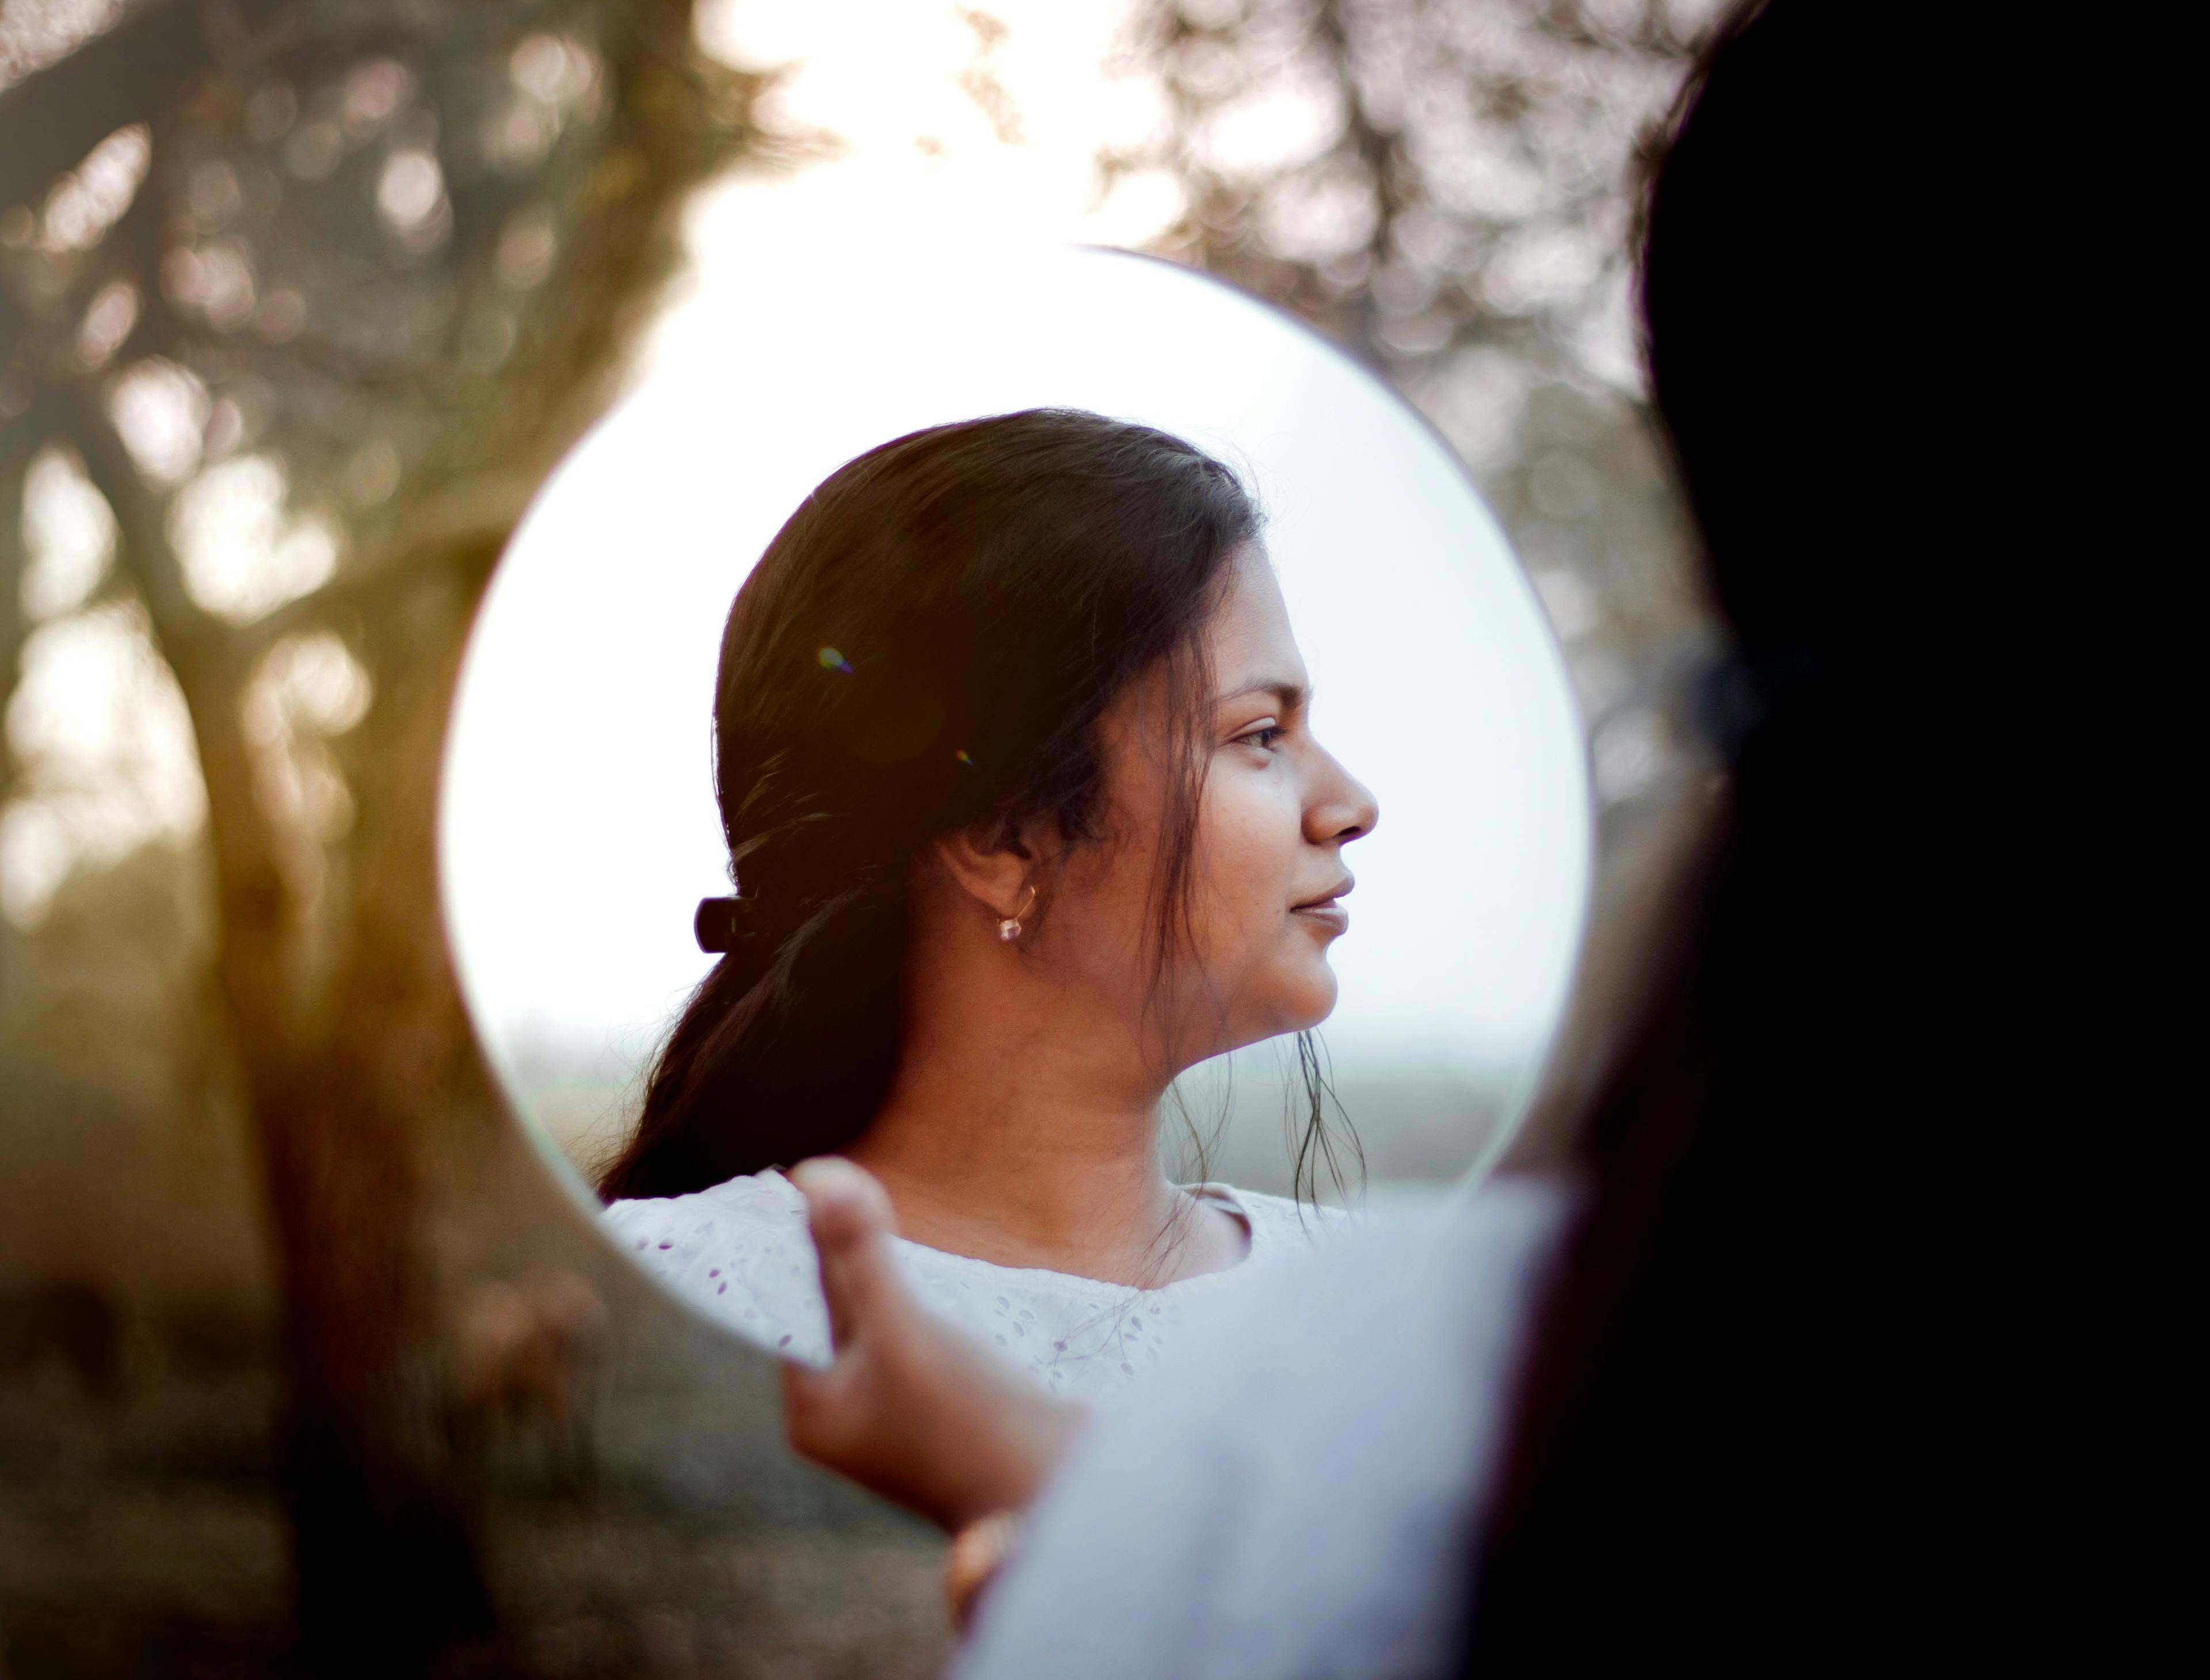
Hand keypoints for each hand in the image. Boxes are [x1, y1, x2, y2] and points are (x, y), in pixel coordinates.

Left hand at [780, 1156, 1088, 1531]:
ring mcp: (890, 1415)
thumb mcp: (908, 1328)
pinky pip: (910, 1338)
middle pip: (832, 1312)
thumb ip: (858, 1255)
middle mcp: (843, 1418)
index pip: (789, 1307)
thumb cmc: (975, 1421)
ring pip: (874, 1322)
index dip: (803, 1245)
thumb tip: (813, 1175)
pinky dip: (918, 1303)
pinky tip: (938, 1278)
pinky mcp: (937, 1408)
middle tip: (860, 1189)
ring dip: (886, 1277)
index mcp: (812, 1412)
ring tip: (895, 1223)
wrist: (1065, 1490)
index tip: (814, 1182)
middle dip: (848, 1256)